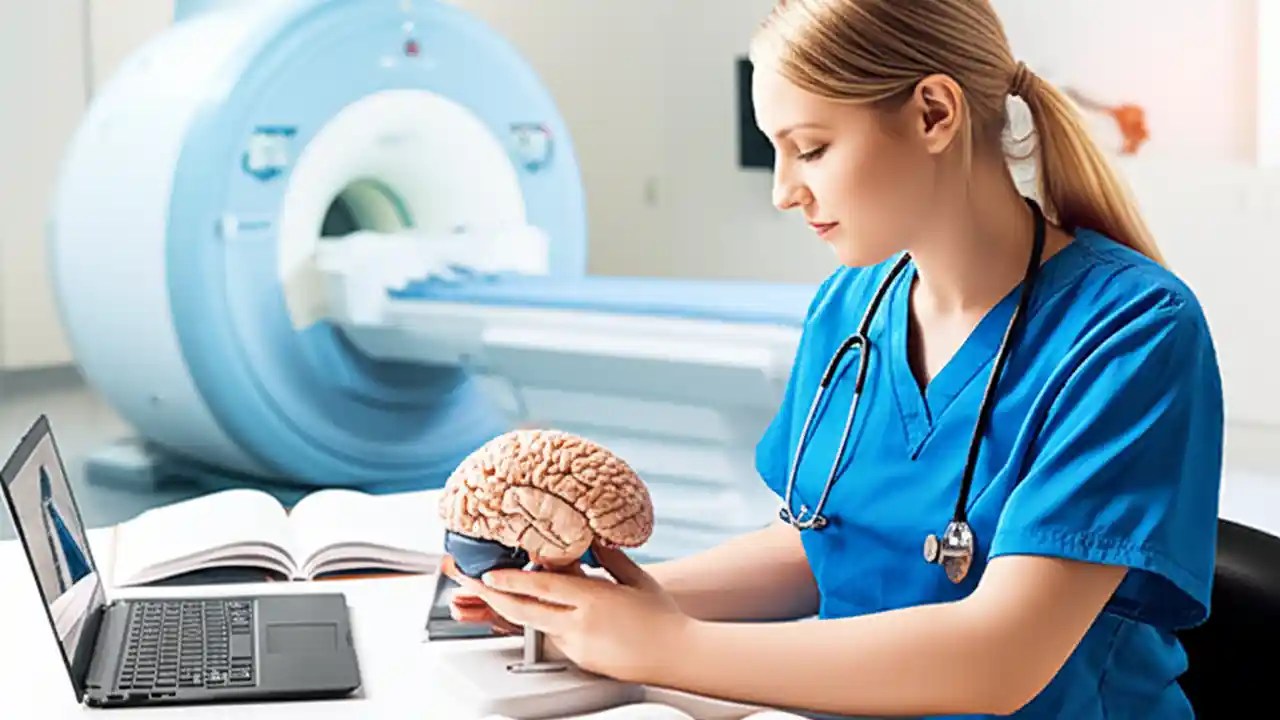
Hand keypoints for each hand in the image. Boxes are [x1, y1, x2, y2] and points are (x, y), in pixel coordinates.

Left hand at [471, 542, 692, 684]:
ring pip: (536, 626)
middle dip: (491, 598)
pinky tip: (540, 612)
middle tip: (468, 584)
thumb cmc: (663, 618)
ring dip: (515, 610)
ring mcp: (578, 647)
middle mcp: (581, 626)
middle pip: (525, 612)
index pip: (542, 588)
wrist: (678, 656)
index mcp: (594, 601)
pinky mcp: (581, 661)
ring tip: (493, 594)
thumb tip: (592, 541)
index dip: (510, 581)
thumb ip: (610, 558)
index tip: (487, 574)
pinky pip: (554, 638)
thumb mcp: (637, 578)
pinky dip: (543, 623)